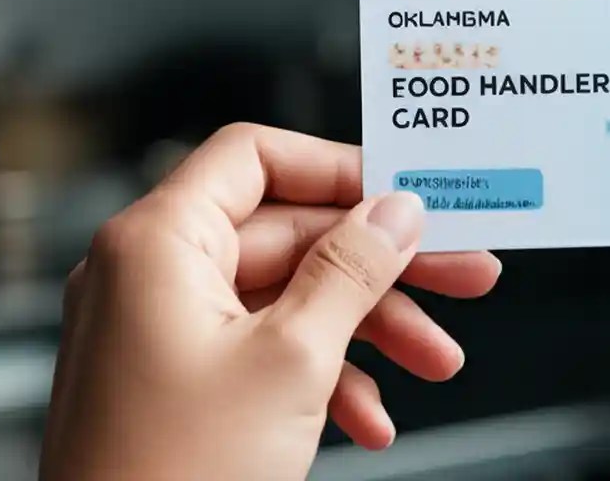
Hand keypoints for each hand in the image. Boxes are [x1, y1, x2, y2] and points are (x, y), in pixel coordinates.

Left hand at [40, 124, 500, 480]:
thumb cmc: (169, 478)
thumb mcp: (293, 360)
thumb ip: (351, 271)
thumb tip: (393, 213)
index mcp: (157, 244)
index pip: (256, 159)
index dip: (339, 169)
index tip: (405, 194)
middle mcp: (150, 276)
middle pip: (288, 236)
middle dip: (381, 266)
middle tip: (459, 273)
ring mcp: (161, 331)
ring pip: (288, 299)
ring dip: (368, 330)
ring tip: (435, 359)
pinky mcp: (177, 381)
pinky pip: (264, 351)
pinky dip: (324, 375)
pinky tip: (371, 415)